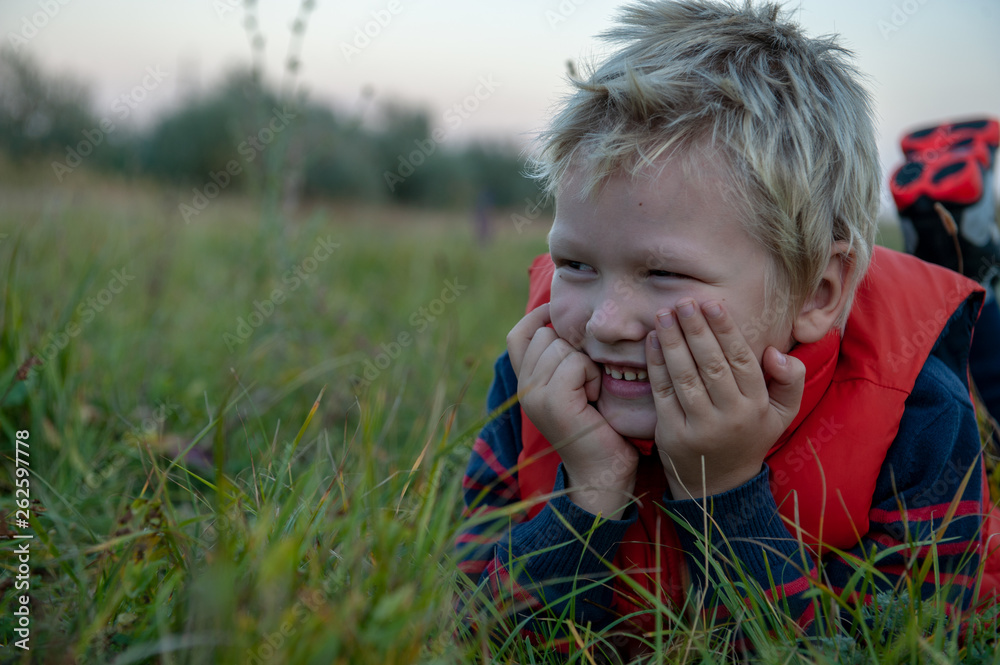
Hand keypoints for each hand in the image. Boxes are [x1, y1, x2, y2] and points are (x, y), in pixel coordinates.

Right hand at [507, 304, 637, 516]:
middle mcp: (523, 390)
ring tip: (590, 393)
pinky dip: (591, 376)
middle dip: (572, 349)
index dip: (536, 317)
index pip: (518, 335)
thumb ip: (562, 360)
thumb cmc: (599, 428)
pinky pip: (574, 363)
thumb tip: (564, 322)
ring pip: (560, 347)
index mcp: (526, 384)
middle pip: (544, 336)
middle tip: (585, 383)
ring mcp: (534, 396)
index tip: (558, 314)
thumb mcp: (574, 387)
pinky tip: (594, 399)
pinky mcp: (552, 402)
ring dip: (585, 364)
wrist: (603, 473)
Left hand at [646, 299, 804, 498]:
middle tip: (684, 302)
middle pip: (711, 365)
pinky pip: (663, 393)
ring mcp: (699, 427)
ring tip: (664, 315)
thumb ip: (790, 380)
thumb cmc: (749, 436)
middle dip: (696, 330)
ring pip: (685, 376)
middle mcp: (729, 417)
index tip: (712, 304)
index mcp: (757, 407)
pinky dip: (656, 365)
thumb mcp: (782, 413)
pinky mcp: (671, 434)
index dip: (726, 330)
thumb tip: (775, 352)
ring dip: (672, 342)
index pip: (741, 360)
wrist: (719, 485)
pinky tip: (652, 341)